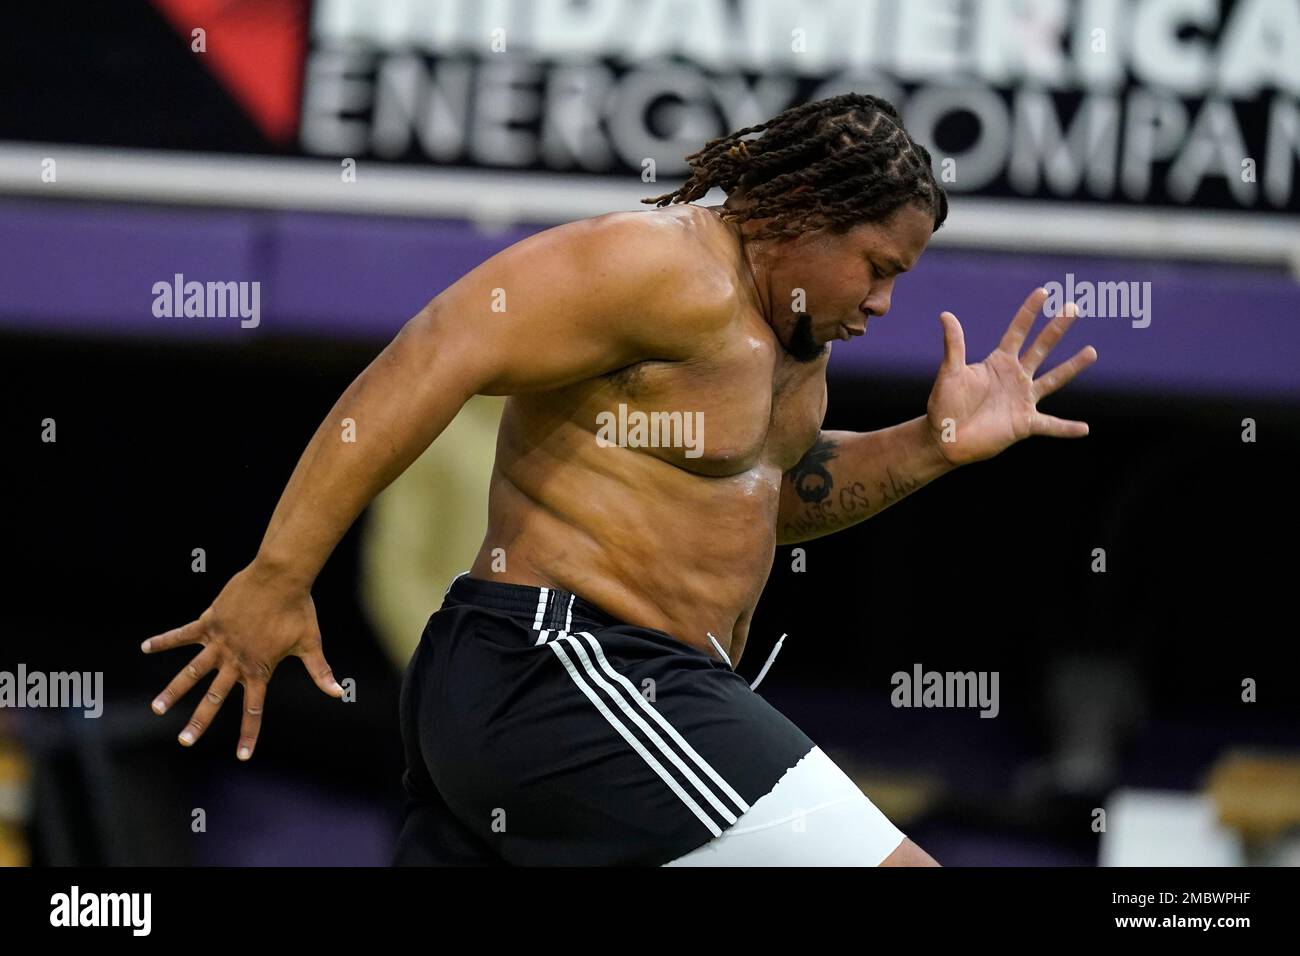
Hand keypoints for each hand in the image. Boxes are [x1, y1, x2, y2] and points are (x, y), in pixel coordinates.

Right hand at [141, 559, 342, 759]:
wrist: (281, 577)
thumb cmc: (298, 610)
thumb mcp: (310, 643)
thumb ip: (320, 671)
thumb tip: (340, 693)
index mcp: (259, 669)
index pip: (254, 709)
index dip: (249, 733)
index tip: (242, 756)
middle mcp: (236, 660)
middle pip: (215, 697)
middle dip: (199, 722)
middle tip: (184, 742)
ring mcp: (220, 642)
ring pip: (192, 672)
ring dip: (173, 690)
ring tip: (157, 708)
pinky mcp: (209, 622)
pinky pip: (182, 634)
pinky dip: (164, 641)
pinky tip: (145, 648)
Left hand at [926, 287, 1096, 466]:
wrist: (944, 438)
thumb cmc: (944, 404)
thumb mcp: (950, 372)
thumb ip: (954, 345)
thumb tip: (946, 315)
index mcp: (998, 362)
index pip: (1017, 332)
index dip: (1029, 312)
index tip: (1043, 291)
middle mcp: (1015, 377)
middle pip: (1041, 348)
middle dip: (1056, 328)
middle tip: (1073, 307)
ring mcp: (1022, 400)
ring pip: (1053, 380)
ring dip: (1072, 366)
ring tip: (1091, 351)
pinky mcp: (1024, 424)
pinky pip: (1050, 426)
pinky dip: (1067, 428)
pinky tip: (1084, 429)